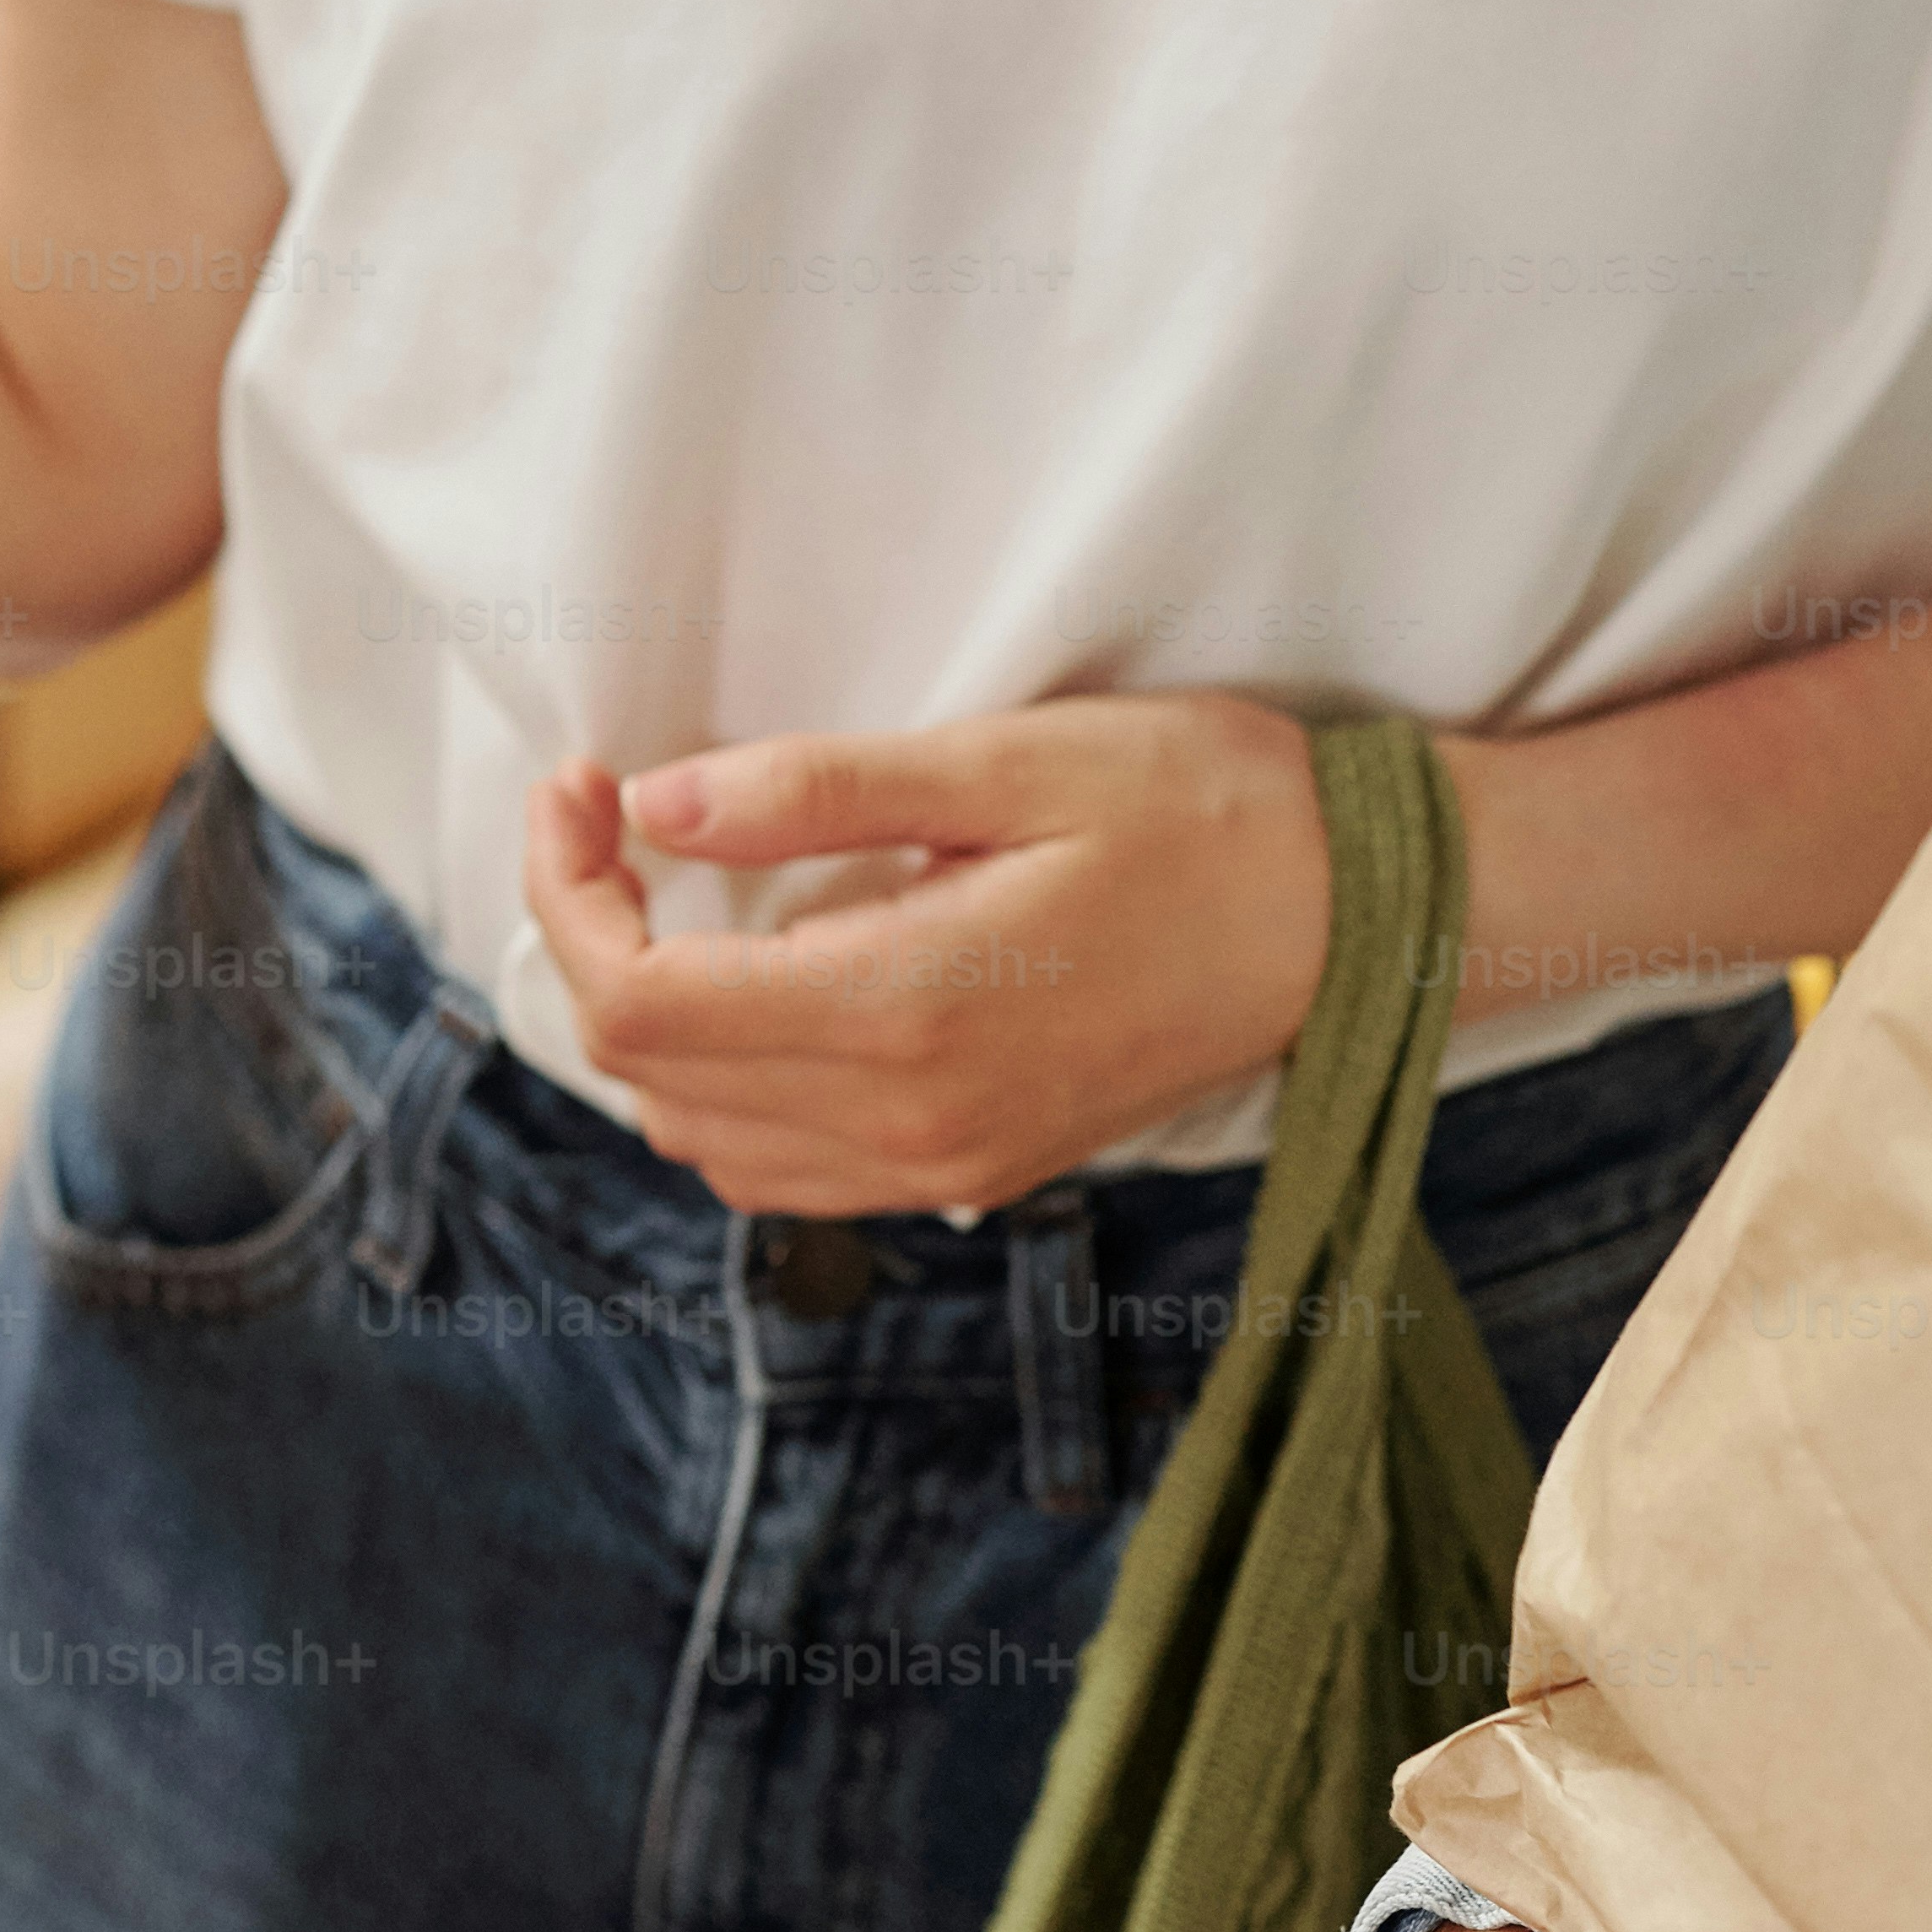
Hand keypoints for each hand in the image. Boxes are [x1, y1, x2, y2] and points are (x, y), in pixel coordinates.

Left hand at [517, 692, 1326, 1207]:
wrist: (1364, 920)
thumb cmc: (1205, 810)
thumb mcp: (1011, 760)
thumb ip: (817, 790)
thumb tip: (653, 804)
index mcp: (906, 1015)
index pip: (637, 1001)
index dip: (566, 892)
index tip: (580, 788)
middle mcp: (910, 1124)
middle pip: (648, 1076)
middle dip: (593, 940)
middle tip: (610, 817)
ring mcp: (942, 1167)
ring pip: (702, 1138)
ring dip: (651, 1024)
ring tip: (667, 897)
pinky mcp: (974, 1171)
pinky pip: (785, 1167)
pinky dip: (723, 1086)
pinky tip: (753, 980)